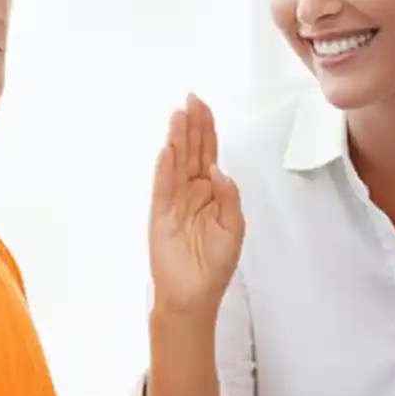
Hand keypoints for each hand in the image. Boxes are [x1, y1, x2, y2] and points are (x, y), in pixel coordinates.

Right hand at [149, 94, 244, 315]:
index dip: (206, 129)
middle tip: (190, 100)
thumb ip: (229, 198)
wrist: (193, 295)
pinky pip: (162, 187)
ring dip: (176, 140)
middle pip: (191, 151)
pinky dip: (163, 169)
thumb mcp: (233, 229)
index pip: (207, 153)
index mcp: (211, 192)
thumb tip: (218, 169)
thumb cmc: (215, 264)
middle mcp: (191, 190)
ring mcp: (174, 201)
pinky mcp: (160, 215)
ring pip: (176, 163)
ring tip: (177, 117)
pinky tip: (166, 151)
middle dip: (191, 126)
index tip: (203, 106)